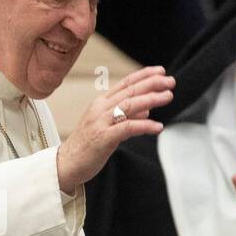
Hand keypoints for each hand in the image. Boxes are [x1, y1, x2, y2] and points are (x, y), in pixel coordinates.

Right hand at [56, 66, 172, 194]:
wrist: (66, 163)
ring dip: (151, 99)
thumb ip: (126, 115)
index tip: (161, 71)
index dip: (144, 75)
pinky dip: (144, 125)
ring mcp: (101, 122)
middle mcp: (100, 108)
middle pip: (129, 91)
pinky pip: (127, 128)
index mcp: (101, 103)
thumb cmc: (86, 145)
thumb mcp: (107, 126)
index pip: (125, 83)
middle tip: (170, 81)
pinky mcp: (103, 138)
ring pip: (129, 105)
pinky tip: (157, 126)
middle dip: (152, 84)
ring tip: (167, 96)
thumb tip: (146, 109)